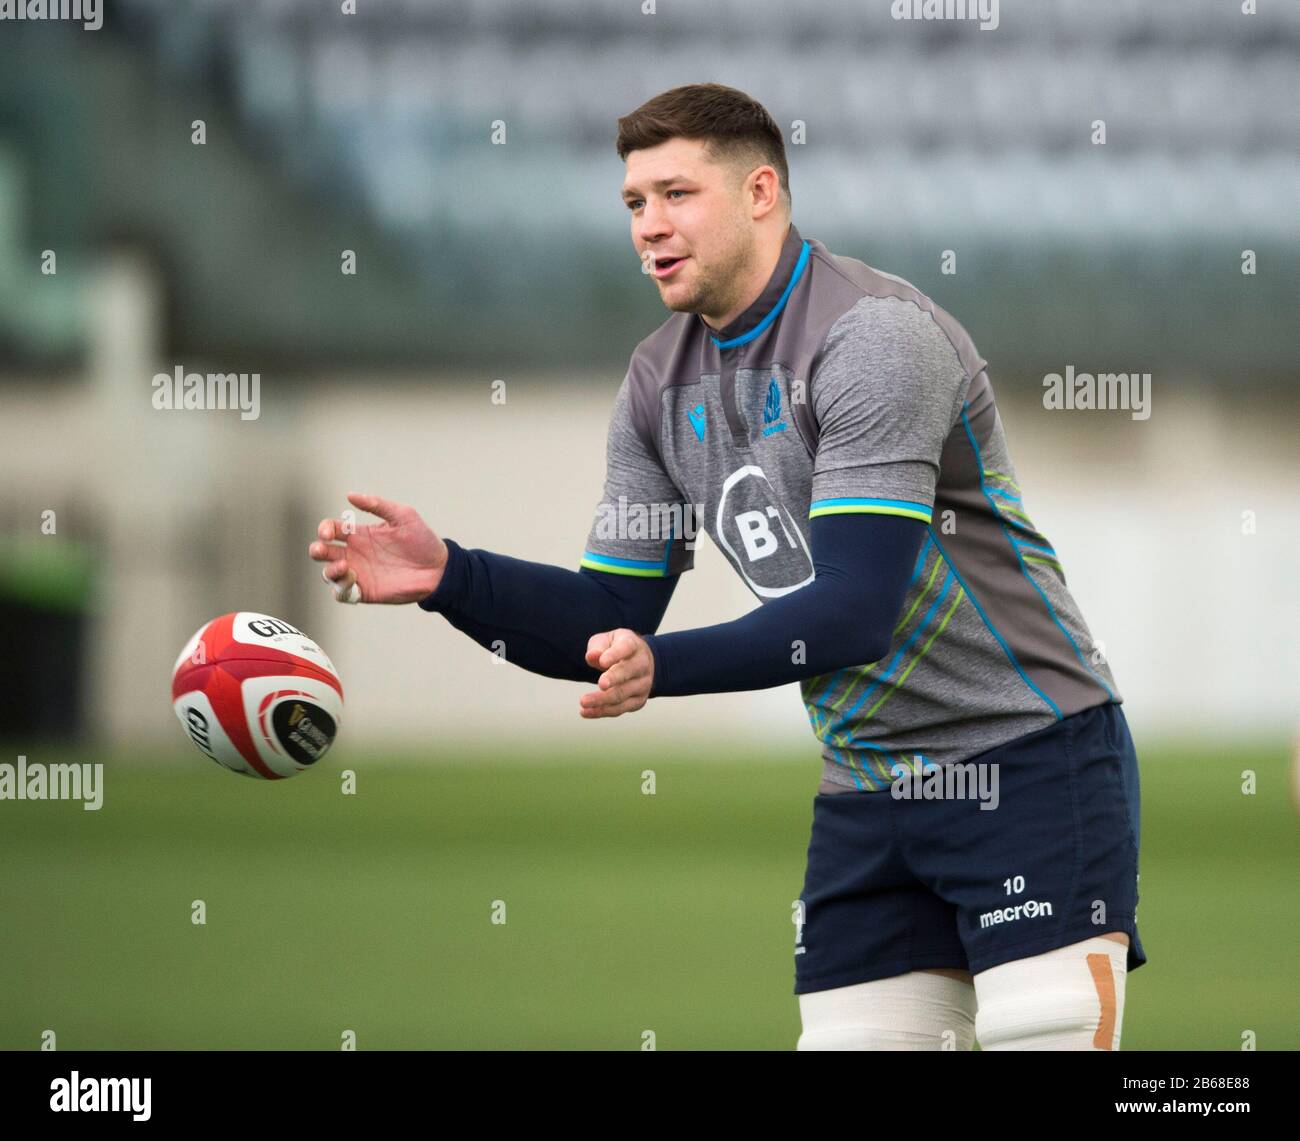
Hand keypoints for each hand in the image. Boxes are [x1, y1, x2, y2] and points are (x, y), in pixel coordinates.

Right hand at [308, 492, 446, 604]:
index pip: (331, 529)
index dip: (324, 529)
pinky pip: (342, 594)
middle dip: (317, 549)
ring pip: (328, 574)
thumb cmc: (422, 540)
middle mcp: (355, 553)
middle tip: (322, 548)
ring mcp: (358, 573)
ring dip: (328, 570)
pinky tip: (352, 580)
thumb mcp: (403, 516)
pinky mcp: (365, 592)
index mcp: (360, 534)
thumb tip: (350, 495)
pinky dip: (340, 588)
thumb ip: (377, 505)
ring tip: (343, 566)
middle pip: (322, 551)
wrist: (438, 569)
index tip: (329, 531)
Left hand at [580, 629, 653, 717]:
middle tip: (600, 684)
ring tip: (583, 702)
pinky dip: (602, 711)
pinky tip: (586, 712)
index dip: (615, 654)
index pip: (626, 647)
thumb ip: (598, 647)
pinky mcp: (638, 701)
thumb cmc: (616, 648)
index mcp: (633, 644)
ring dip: (602, 700)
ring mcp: (643, 684)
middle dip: (614, 679)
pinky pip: (620, 709)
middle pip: (628, 672)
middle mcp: (642, 664)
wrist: (638, 660)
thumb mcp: (606, 641)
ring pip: (622, 694)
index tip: (602, 661)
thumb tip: (591, 656)